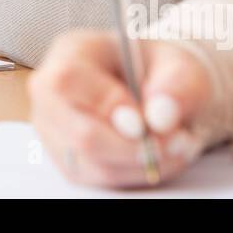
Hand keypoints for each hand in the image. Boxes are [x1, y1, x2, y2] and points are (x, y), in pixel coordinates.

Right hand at [29, 30, 210, 188]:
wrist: (160, 93)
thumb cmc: (163, 72)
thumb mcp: (180, 66)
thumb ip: (176, 86)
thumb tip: (161, 116)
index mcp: (71, 52)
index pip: (67, 80)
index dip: (106, 105)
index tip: (146, 122)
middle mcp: (52, 94)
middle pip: (78, 132)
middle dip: (134, 146)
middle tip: (176, 141)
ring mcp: (55, 131)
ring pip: (93, 164)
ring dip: (142, 163)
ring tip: (177, 144)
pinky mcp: (69, 162)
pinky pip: (101, 179)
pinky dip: (138, 173)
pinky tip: (159, 155)